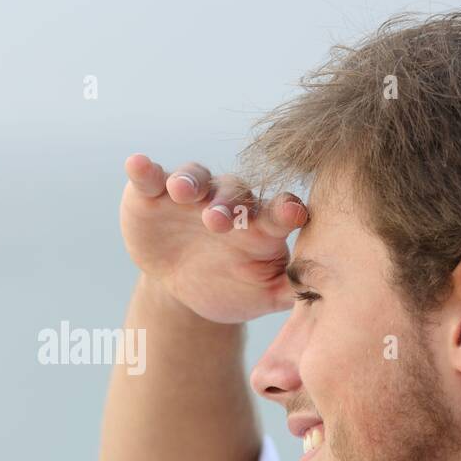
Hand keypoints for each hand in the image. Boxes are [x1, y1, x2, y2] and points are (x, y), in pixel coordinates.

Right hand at [118, 154, 306, 323]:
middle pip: (233, 193)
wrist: (181, 288)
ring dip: (189, 181)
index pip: (278, 212)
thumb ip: (292, 290)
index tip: (292, 212)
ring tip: (180, 191)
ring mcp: (191, 195)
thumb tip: (323, 291)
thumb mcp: (263, 296)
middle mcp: (229, 201)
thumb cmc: (231, 287)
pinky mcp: (154, 193)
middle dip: (227, 205)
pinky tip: (137, 164)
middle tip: (217, 222)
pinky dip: (144, 170)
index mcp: (261, 225)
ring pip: (195, 177)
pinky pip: (150, 177)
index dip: (285, 209)